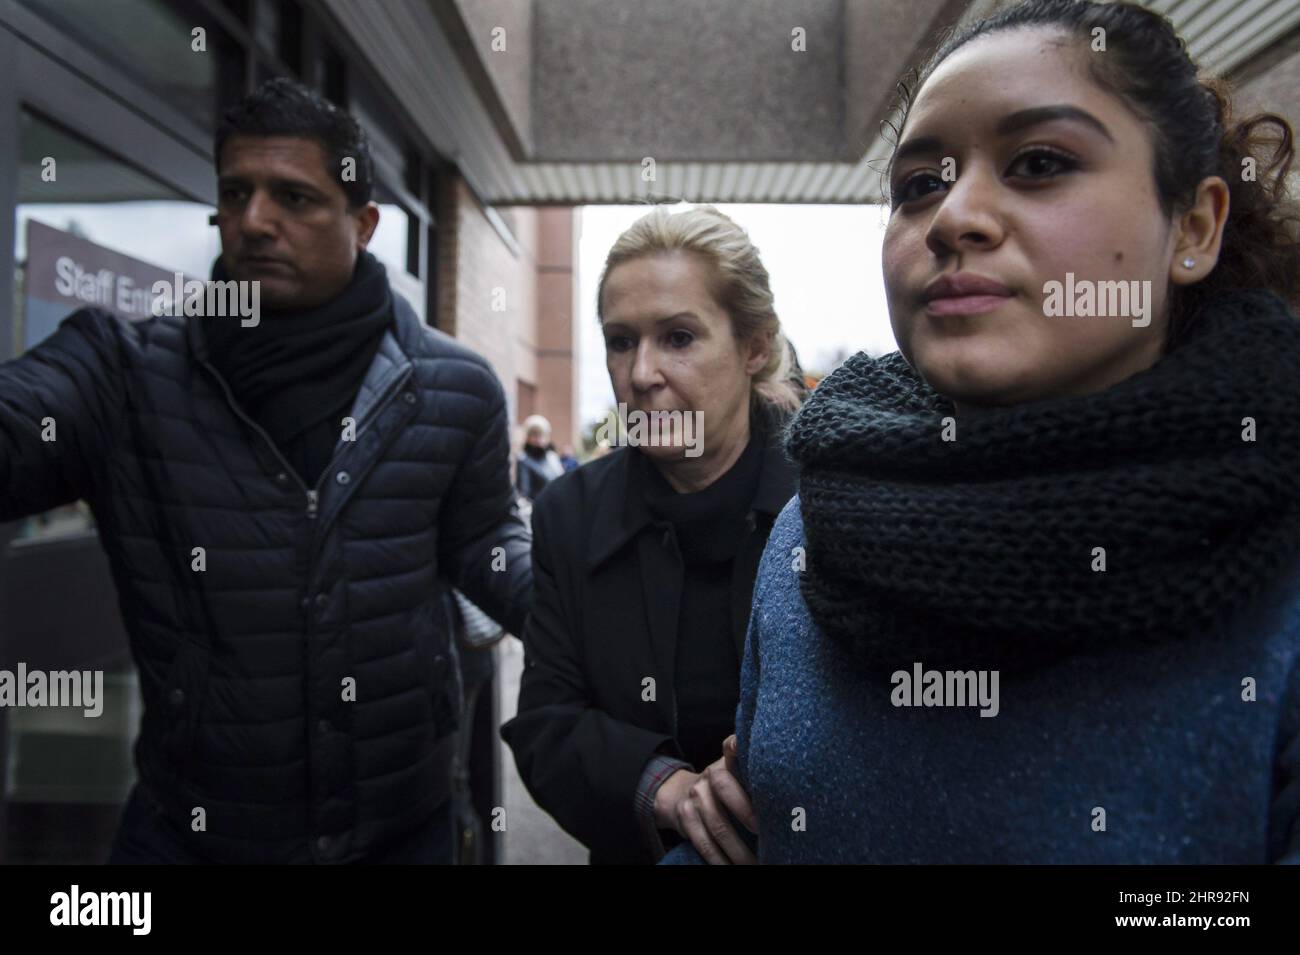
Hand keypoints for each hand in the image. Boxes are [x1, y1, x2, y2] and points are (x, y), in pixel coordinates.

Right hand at [653, 735, 756, 863]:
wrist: (680, 795)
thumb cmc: (723, 789)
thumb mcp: (735, 774)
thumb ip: (754, 778)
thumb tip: (795, 799)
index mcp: (728, 762)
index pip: (733, 746)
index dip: (740, 746)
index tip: (758, 756)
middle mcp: (711, 774)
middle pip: (725, 787)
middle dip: (747, 812)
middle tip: (766, 834)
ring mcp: (696, 795)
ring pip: (717, 824)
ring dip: (738, 850)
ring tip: (757, 864)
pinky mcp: (686, 817)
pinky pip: (703, 842)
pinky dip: (720, 860)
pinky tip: (732, 867)